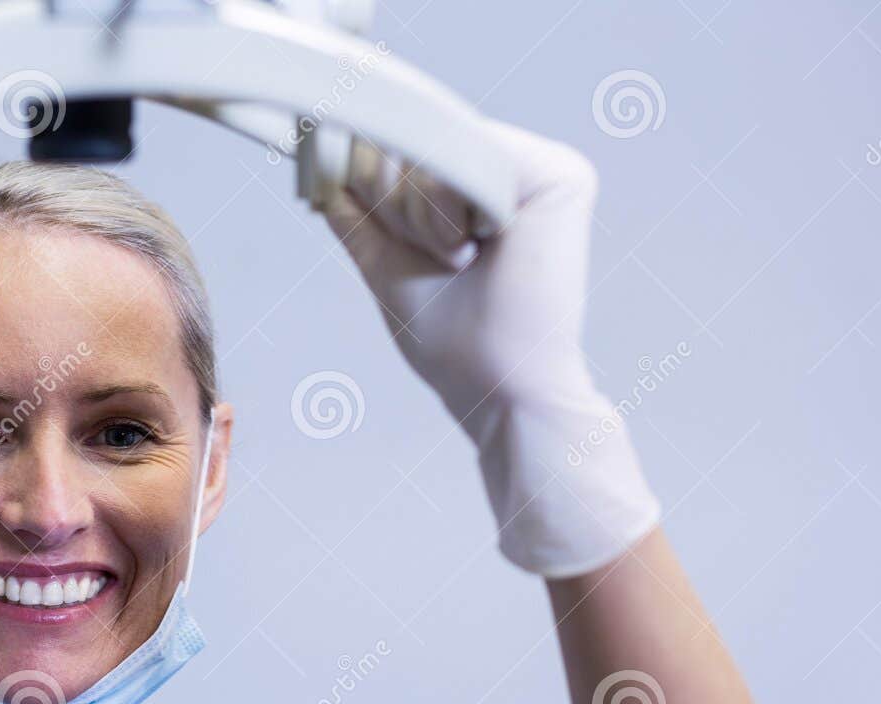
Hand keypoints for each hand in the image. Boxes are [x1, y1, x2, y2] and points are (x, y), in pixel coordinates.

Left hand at [320, 118, 659, 578]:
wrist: (495, 389)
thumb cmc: (452, 342)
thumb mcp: (387, 263)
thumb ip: (359, 211)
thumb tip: (321, 164)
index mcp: (480, 183)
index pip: (404, 147)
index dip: (379, 188)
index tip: (404, 243)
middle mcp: (514, 164)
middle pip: (412, 137)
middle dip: (397, 207)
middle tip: (446, 263)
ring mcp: (540, 166)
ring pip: (431, 146)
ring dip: (419, 218)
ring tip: (462, 261)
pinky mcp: (559, 175)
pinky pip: (463, 157)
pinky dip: (444, 212)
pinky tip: (477, 250)